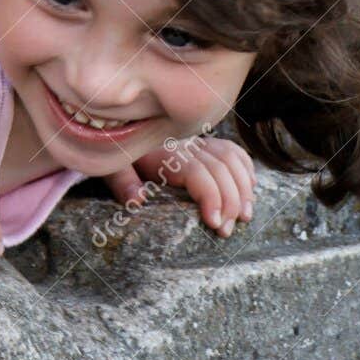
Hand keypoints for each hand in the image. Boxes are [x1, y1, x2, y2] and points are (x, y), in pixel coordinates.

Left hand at [104, 135, 256, 236]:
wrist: (115, 129)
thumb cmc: (112, 154)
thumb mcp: (109, 167)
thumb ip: (122, 182)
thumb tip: (138, 201)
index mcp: (163, 154)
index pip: (198, 173)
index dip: (212, 197)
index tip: (215, 224)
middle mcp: (184, 146)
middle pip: (220, 170)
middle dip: (230, 202)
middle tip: (227, 230)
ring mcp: (196, 143)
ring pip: (231, 160)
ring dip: (243, 188)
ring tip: (245, 216)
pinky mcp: (202, 144)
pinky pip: (231, 151)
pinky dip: (245, 168)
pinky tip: (250, 188)